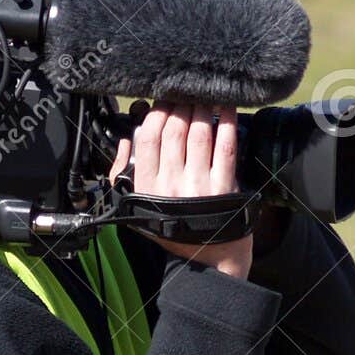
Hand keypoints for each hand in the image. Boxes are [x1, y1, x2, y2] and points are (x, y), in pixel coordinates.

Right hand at [109, 101, 252, 279]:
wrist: (209, 262)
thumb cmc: (176, 233)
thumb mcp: (140, 209)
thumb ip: (126, 175)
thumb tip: (127, 140)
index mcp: (147, 188)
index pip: (147, 139)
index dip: (156, 114)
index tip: (163, 101)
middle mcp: (171, 185)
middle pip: (174, 131)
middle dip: (180, 105)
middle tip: (186, 92)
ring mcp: (199, 185)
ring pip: (198, 133)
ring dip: (202, 108)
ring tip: (205, 94)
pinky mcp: (225, 187)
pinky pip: (225, 145)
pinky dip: (227, 121)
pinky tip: (228, 107)